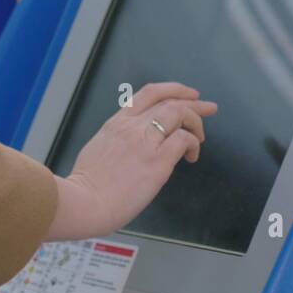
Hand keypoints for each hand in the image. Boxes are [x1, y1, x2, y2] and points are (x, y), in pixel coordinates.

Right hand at [46, 82, 217, 241]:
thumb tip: (133, 146)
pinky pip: (183, 140)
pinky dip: (193, 145)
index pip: (148, 94)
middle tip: (208, 107)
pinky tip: (191, 156)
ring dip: (196, 122)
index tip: (187, 95)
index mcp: (116, 124)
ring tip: (200, 137)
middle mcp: (132, 128)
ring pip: (180, 114)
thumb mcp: (97, 149)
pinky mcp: (157, 162)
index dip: (173, 90)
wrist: (83, 202)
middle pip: (170, 101)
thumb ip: (117, 142)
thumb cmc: (86, 186)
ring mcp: (145, 143)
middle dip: (194, 102)